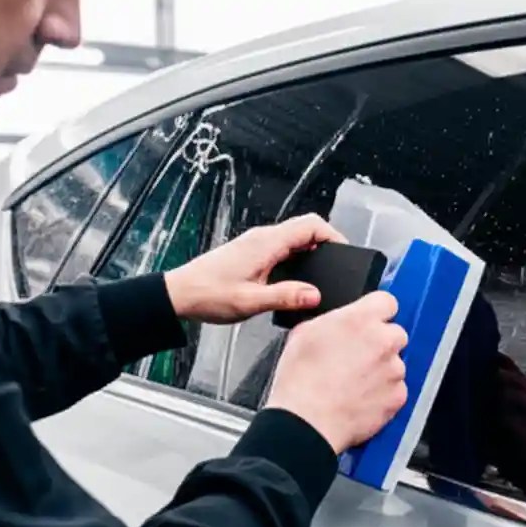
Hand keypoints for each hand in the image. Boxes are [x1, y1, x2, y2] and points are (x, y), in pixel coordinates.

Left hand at [162, 213, 345, 323]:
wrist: (179, 294)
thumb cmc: (209, 295)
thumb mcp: (250, 302)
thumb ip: (285, 297)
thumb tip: (315, 296)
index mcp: (266, 243)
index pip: (310, 225)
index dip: (333, 236)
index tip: (345, 254)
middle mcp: (263, 238)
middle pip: (306, 229)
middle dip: (326, 246)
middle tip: (339, 269)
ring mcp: (257, 244)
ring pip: (295, 239)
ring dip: (311, 253)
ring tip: (321, 277)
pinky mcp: (252, 252)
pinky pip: (283, 248)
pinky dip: (297, 259)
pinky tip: (297, 281)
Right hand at [266, 292, 408, 453]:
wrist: (306, 422)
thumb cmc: (300, 381)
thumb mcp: (304, 334)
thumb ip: (333, 322)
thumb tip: (340, 323)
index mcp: (360, 320)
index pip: (387, 302)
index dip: (377, 313)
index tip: (370, 322)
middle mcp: (383, 341)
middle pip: (396, 333)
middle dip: (381, 343)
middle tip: (358, 357)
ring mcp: (393, 370)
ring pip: (396, 364)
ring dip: (381, 370)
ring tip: (354, 384)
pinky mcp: (398, 396)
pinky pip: (396, 390)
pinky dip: (383, 394)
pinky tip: (360, 399)